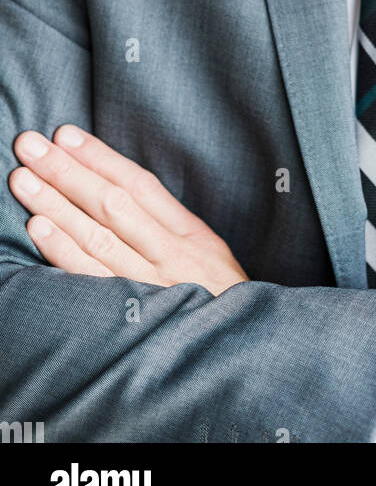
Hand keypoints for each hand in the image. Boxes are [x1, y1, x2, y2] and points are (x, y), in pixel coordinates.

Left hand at [9, 125, 248, 296]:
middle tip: (31, 145)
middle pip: (112, 202)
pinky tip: (39, 228)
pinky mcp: (133, 315)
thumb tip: (120, 190)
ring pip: (97, 235)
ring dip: (56, 204)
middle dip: (68, 170)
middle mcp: (171, 254)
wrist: (243, 350)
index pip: (139, 184)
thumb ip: (170, 227)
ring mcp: (151, 284)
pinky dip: (64, 251)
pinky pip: (93, 277)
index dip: (100, 157)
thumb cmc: (220, 302)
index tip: (66, 135)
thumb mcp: (210, 256)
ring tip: (23, 180)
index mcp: (191, 234)